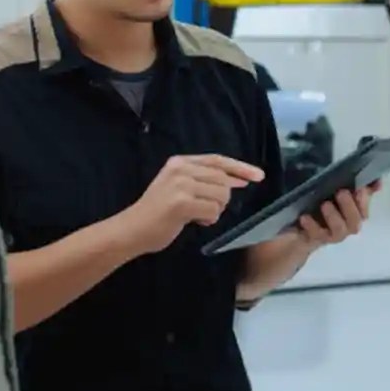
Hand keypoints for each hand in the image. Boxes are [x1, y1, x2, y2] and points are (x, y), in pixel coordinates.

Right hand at [118, 154, 263, 255]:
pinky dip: (209, 220)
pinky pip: (213, 211)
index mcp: (180, 162)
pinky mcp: (182, 202)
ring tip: (196, 216)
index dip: (240, 168)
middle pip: (223, 180)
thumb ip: (205, 181)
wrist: (131, 229)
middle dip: (221, 199)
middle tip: (205, 211)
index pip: (217, 161)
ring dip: (215, 211)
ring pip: (221, 196)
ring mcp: (181, 184)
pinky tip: (194, 222)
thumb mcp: (179, 187)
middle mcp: (181, 168)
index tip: (258, 175)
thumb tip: (238, 181)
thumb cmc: (157, 213)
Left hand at [296, 180, 380, 247]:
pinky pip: (317, 235)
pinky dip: (312, 226)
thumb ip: (355, 183)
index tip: (361, 189)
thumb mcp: (334, 188)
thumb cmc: (321, 203)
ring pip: (340, 231)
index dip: (365, 199)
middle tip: (341, 192)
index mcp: (354, 211)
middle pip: (355, 220)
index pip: (364, 206)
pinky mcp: (316, 239)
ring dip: (334, 217)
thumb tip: (377, 180)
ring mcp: (332, 234)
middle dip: (350, 206)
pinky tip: (305, 217)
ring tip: (325, 204)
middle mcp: (347, 225)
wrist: (299, 226)